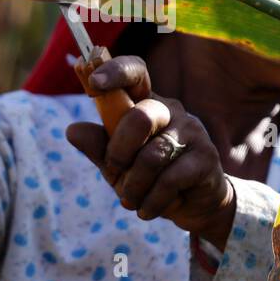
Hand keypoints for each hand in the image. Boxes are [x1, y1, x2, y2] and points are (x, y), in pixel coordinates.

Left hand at [65, 55, 235, 249]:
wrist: (193, 205)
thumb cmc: (149, 177)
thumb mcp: (118, 164)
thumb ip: (98, 146)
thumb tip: (73, 130)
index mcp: (146, 103)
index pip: (135, 72)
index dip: (115, 71)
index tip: (94, 82)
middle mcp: (171, 111)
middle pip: (140, 118)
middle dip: (118, 153)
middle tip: (114, 173)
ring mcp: (192, 132)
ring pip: (153, 156)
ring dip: (134, 186)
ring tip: (130, 200)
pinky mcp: (206, 158)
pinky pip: (170, 179)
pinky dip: (152, 201)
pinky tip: (147, 209)